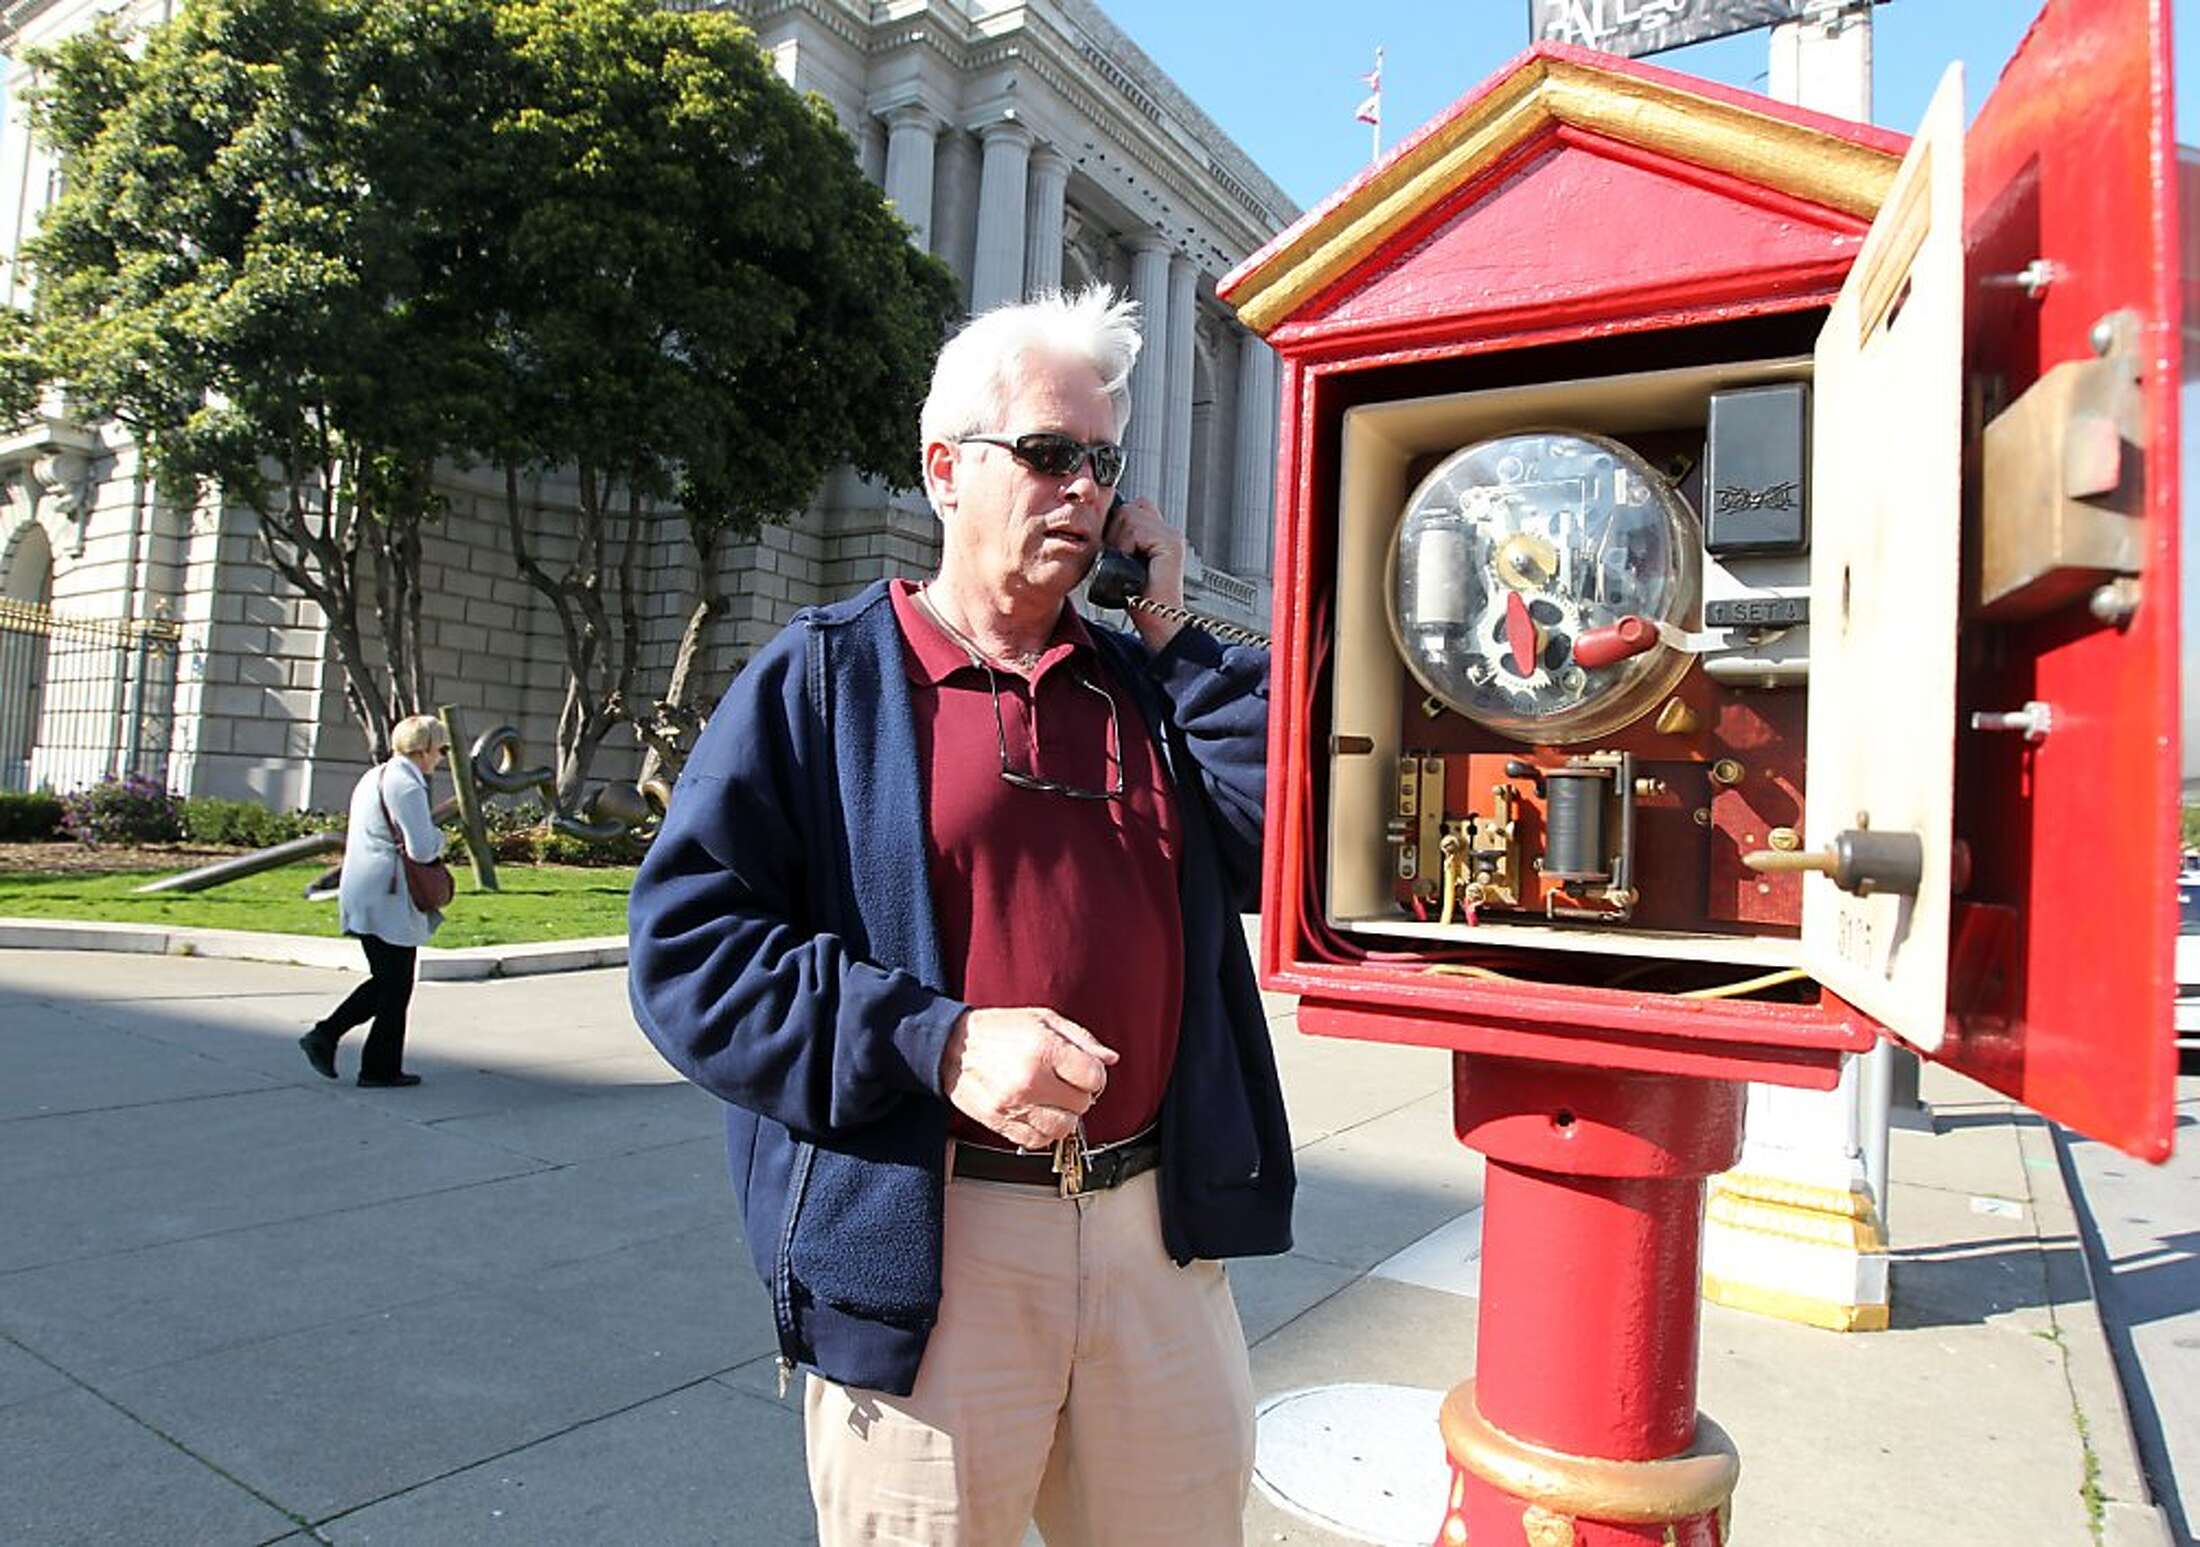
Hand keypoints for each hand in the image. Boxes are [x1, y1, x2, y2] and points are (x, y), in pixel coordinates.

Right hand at [939, 1007, 1118, 1148]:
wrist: (951, 1047)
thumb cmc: (997, 1031)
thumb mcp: (1043, 1019)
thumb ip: (1081, 1039)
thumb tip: (1109, 1059)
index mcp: (1044, 1049)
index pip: (1094, 1078)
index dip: (1094, 1075)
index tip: (1084, 1071)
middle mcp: (1030, 1080)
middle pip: (1082, 1104)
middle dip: (1078, 1093)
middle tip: (1063, 1081)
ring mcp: (1014, 1106)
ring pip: (1063, 1128)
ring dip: (1063, 1115)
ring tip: (1051, 1099)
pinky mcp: (1000, 1124)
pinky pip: (1038, 1141)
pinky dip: (1043, 1130)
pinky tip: (1036, 1111)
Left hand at [1103, 494, 1187, 649]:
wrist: (1157, 619)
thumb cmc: (1137, 597)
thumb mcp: (1124, 560)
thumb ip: (1121, 539)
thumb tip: (1102, 522)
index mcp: (1160, 534)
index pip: (1133, 508)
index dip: (1119, 525)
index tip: (1117, 550)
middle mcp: (1168, 532)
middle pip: (1129, 508)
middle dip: (1117, 532)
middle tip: (1123, 559)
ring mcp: (1171, 536)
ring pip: (1130, 516)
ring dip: (1121, 541)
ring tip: (1129, 563)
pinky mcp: (1170, 544)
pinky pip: (1136, 529)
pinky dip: (1128, 546)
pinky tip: (1134, 564)